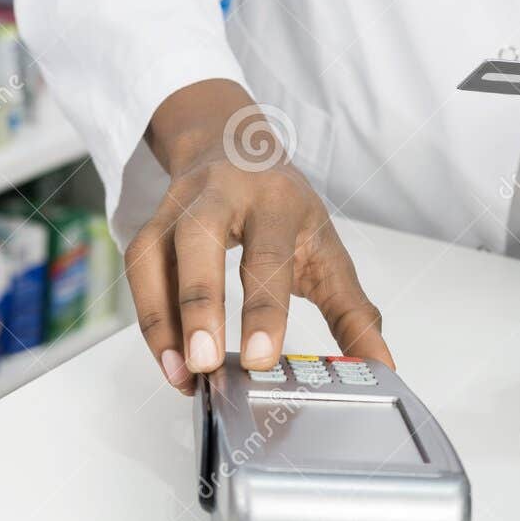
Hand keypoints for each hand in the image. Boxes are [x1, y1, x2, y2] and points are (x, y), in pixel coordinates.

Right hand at [128, 79, 392, 392]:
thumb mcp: (326, 248)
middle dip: (199, 304)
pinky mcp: (148, 225)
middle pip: (199, 241)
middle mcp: (220, 195)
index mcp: (275, 201)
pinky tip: (169, 359)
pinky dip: (149, 319)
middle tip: (205, 362)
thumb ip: (352, 312)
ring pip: (153, 256)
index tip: (263, 359)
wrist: (230, 146)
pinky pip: (138, 272)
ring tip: (181, 375)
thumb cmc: (281, 205)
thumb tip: (381, 364)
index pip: (267, 254)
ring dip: (160, 320)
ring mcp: (176, 207)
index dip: (264, 309)